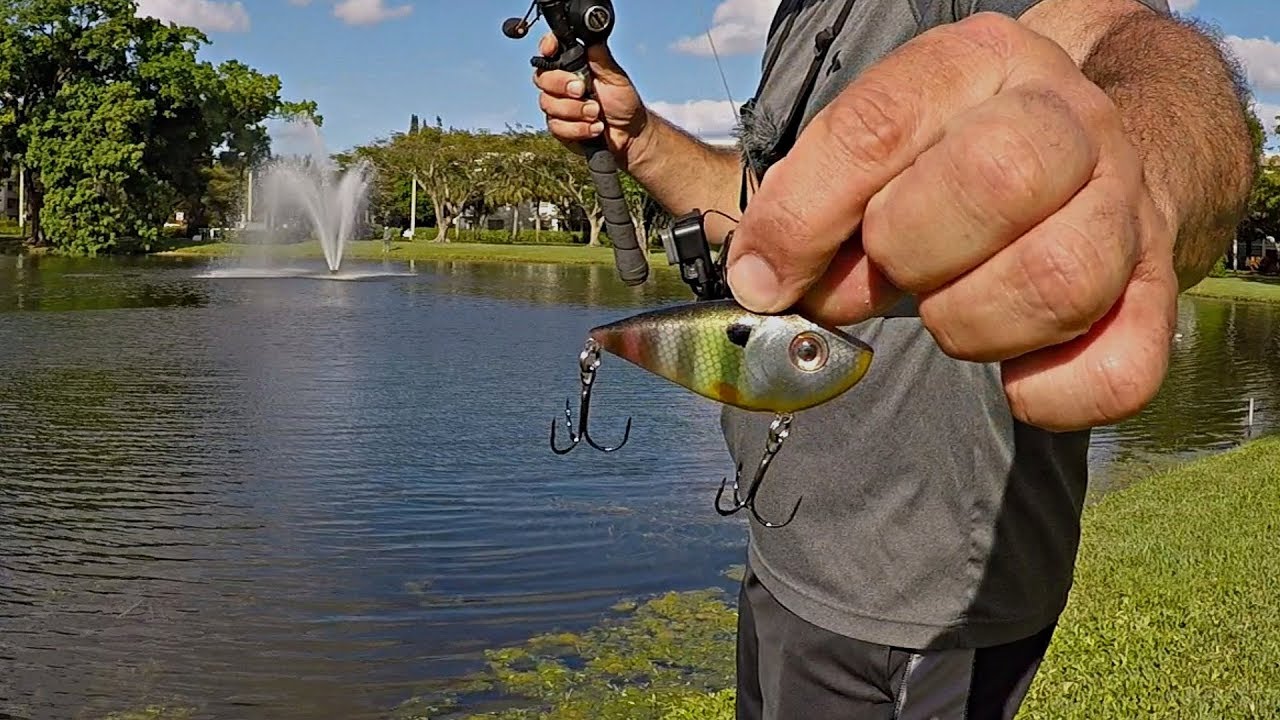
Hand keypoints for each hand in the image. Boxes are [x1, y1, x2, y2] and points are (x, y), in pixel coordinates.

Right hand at [532, 34, 647, 158]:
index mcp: (573, 66)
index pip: (550, 52)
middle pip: (542, 78)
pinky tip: (594, 127)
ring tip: (596, 113)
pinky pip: (557, 127)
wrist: (630, 133)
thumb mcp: (615, 75)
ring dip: (575, 110)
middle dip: (561, 84)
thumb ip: (599, 56)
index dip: (546, 48)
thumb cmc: (623, 102)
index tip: (550, 50)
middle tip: (582, 90)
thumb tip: (590, 32)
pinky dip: (578, 128)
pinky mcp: (559, 128)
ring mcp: (558, 106)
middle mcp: (561, 85)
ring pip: (548, 104)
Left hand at [724, 12, 1178, 431]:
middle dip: (906, 254)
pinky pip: (1116, 371)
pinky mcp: (1155, 293)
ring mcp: (1126, 206)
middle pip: (994, 181)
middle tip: (883, 274)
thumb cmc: (956, 154)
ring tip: (944, 307)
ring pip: (1059, 280)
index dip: (804, 218)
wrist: (1096, 145)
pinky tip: (1009, 367)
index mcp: (977, 64)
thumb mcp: (880, 144)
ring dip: (968, 322)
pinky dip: (1045, 393)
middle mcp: (1068, 122)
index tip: (765, 277)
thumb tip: (766, 284)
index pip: (878, 129)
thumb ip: (813, 202)